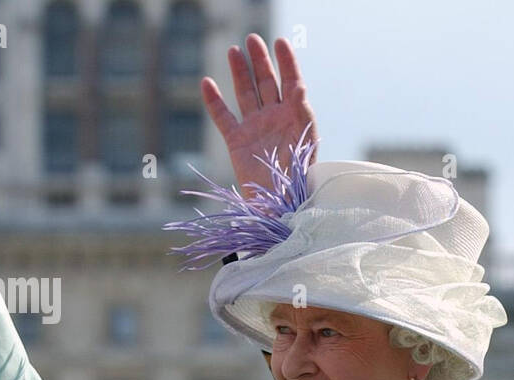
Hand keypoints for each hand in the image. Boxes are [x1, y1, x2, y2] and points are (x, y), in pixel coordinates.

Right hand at [201, 35, 316, 195]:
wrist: (279, 206)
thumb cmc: (298, 179)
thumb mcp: (305, 144)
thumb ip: (302, 114)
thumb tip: (299, 86)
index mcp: (294, 118)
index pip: (291, 83)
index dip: (286, 62)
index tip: (280, 42)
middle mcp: (275, 120)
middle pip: (266, 83)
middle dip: (260, 61)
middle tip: (253, 39)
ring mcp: (255, 129)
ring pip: (245, 94)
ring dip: (240, 72)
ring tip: (234, 51)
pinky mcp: (236, 142)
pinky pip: (223, 117)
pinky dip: (214, 101)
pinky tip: (207, 83)